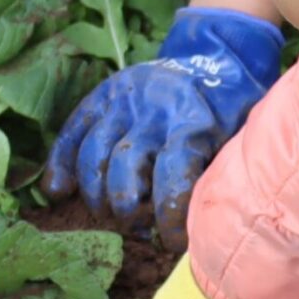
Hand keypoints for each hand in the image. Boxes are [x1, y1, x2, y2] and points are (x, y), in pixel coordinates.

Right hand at [44, 6, 283, 243]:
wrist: (218, 55)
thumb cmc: (231, 110)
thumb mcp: (239, 137)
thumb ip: (218, 175)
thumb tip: (205, 230)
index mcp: (194, 123)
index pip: (174, 176)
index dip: (168, 217)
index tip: (171, 243)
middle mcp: (155, 110)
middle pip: (125, 168)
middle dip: (126, 209)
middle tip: (137, 228)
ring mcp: (125, 99)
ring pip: (94, 154)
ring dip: (96, 195)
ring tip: (110, 215)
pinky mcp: (104, 93)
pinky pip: (74, 130)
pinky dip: (61, 162)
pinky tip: (58, 190)